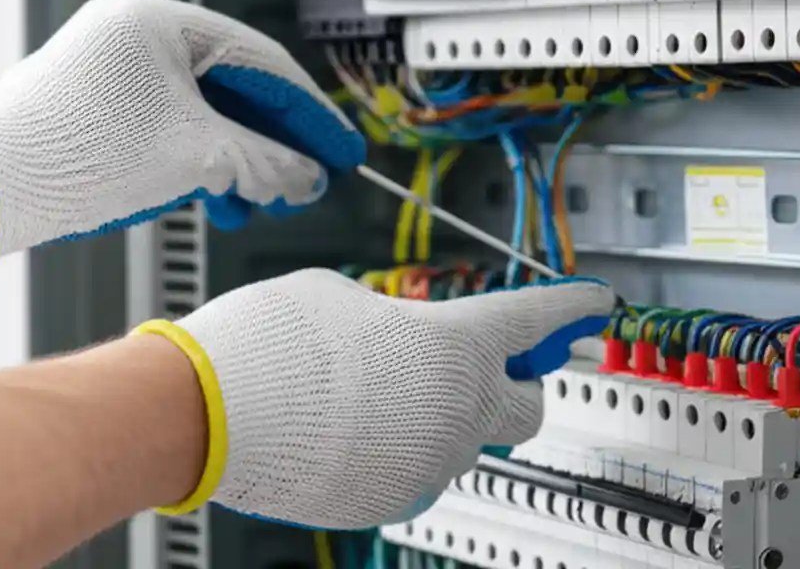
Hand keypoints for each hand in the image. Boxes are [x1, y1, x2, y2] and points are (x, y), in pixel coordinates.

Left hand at [0, 0, 364, 266]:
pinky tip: (221, 202)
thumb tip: (311, 178)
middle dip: (272, 146)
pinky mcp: (97, 110)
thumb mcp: (195, 157)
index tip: (341, 151)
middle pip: (231, 90)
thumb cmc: (82, 157)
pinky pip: (169, 130)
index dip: (308, 114)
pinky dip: (200, 166)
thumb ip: (265, 162)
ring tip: (261, 206)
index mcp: (156, 22)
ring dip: (238, 164)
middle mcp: (132, 37)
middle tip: (308, 183)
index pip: (258, 62)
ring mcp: (111, 72)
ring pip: (201, 116)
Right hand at [134, 269, 613, 529]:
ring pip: (463, 445)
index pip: (536, 318)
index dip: (571, 306)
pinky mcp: (392, 501)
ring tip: (372, 396)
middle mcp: (458, 412)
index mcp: (455, 345)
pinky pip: (416, 472)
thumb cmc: (268, 344)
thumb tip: (408, 340)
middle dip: (514, 387)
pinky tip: (350, 428)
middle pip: (526, 411)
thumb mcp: (343, 298)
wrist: (204, 415)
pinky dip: (399, 450)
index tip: (595, 303)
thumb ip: (399, 321)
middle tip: (483, 369)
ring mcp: (428, 466)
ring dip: (441, 419)